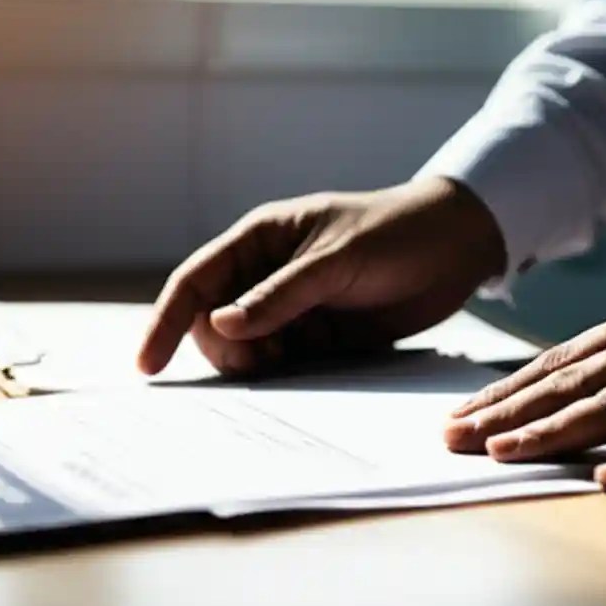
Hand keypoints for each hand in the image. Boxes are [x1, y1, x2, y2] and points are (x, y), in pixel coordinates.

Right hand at [137, 177, 507, 375]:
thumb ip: (279, 295)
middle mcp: (265, 274)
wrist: (458, 246)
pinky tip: (328, 354)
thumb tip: (218, 325)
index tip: (148, 365)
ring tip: (312, 347)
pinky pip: (287, 364)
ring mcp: (291, 307)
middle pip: (213, 324)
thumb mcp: (335, 261)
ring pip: (249, 349)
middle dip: (230, 349)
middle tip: (271, 359)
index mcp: (258, 240)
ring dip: (266, 362)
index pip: (194, 282)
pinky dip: (294, 371)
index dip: (165, 322)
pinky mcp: (319, 334)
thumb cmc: (393, 234)